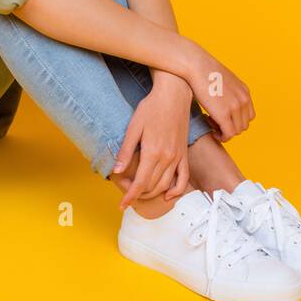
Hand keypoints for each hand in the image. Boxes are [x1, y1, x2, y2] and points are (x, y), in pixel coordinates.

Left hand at [112, 73, 193, 210]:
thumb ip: (126, 152)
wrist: (174, 95)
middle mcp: (167, 158)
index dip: (130, 197)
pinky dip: (176, 191)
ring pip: (165, 185)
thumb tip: (116, 171)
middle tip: (125, 191)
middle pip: (152, 187)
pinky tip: (167, 195)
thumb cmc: (151, 108)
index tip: (121, 205)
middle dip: (137, 194)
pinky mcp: (184, 154)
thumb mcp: (133, 127)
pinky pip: (183, 178)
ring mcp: (178, 157)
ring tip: (139, 192)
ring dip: (152, 194)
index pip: (140, 183)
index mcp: (153, 152)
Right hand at [179, 42, 253, 142]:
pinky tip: (212, 131)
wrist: (196, 66)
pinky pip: (228, 134)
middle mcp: (243, 100)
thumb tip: (221, 98)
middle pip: (244, 125)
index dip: (236, 120)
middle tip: (215, 121)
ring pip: (237, 131)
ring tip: (212, 123)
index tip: (222, 117)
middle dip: (231, 126)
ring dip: (225, 131)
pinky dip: (222, 137)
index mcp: (244, 92)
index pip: (248, 115)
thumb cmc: (204, 71)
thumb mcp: (223, 79)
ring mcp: (235, 108)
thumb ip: (228, 90)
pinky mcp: (224, 115)